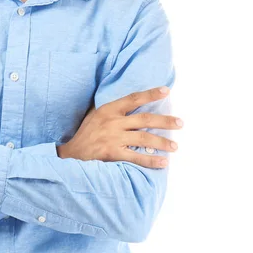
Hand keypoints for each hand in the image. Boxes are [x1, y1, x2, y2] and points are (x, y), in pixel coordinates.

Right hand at [57, 86, 182, 168]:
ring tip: (175, 146)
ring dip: (161, 142)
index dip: (150, 94)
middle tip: (180, 123)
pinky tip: (163, 162)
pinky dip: (150, 160)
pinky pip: (136, 158)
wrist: (71, 154)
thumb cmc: (87, 133)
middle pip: (144, 119)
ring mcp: (113, 138)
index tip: (166, 90)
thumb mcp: (95, 114)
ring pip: (143, 139)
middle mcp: (113, 122)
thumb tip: (131, 101)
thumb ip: (112, 109)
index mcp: (109, 109)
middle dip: (165, 121)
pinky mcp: (112, 154)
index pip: (133, 98)